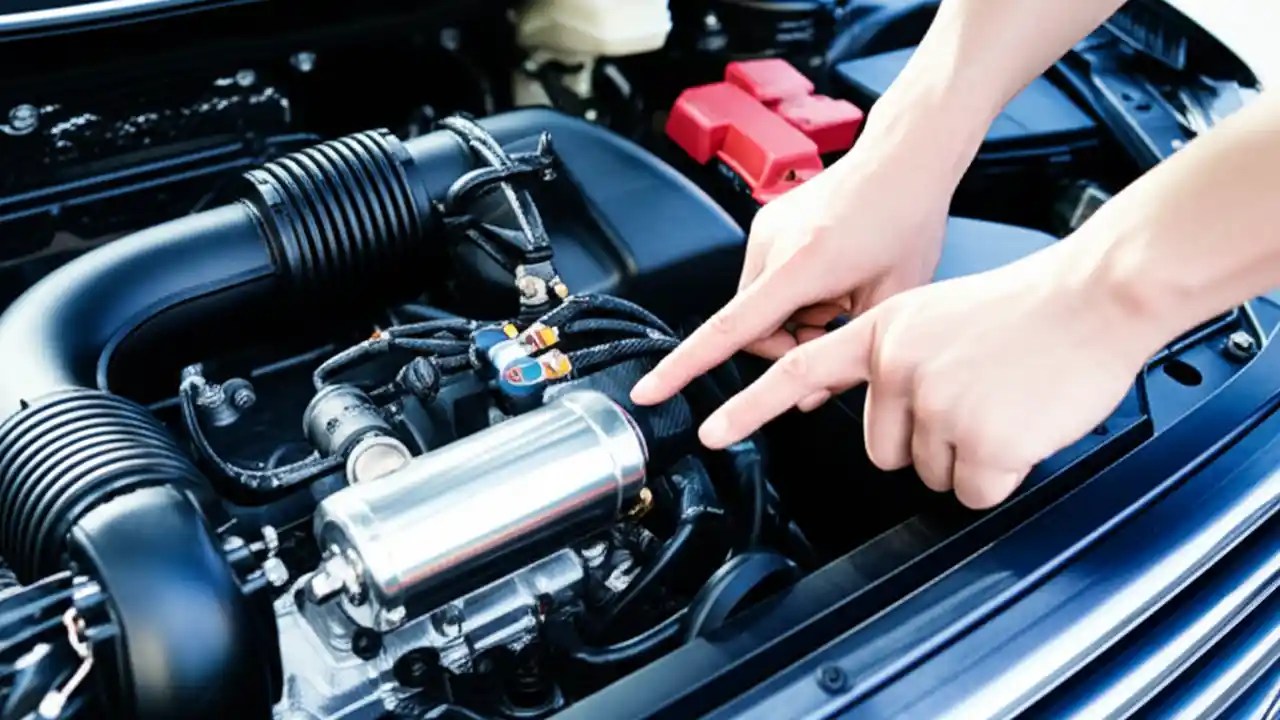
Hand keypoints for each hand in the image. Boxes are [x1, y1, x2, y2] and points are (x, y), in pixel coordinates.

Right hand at [629, 140, 952, 407]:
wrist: (904, 158)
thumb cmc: (906, 220)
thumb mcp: (890, 302)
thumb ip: (846, 355)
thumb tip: (807, 393)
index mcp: (801, 265)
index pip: (728, 330)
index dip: (684, 366)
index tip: (650, 390)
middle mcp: (772, 244)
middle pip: (748, 327)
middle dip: (784, 343)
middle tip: (829, 331)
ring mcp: (766, 230)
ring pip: (757, 306)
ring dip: (791, 317)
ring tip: (838, 298)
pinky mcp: (768, 223)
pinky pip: (765, 279)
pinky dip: (792, 292)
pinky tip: (830, 278)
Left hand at [689, 246, 1161, 508]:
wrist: (1096, 295)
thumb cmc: (1027, 308)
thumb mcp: (935, 314)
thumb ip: (893, 357)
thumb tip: (879, 408)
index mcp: (882, 330)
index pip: (798, 371)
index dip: (748, 406)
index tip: (707, 429)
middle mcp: (898, 366)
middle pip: (882, 450)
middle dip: (924, 442)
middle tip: (974, 398)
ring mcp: (937, 404)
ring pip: (930, 473)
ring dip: (967, 455)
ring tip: (1003, 402)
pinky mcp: (981, 439)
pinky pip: (974, 491)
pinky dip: (1000, 474)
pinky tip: (1022, 427)